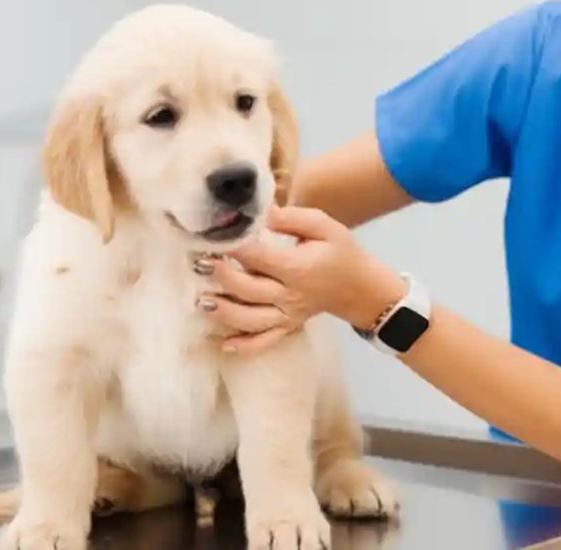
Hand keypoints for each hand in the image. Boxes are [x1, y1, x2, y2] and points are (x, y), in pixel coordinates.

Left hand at [197, 206, 406, 353]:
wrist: (361, 287)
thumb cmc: (340, 251)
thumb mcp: (323, 226)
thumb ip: (292, 218)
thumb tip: (262, 213)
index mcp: (298, 268)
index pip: (259, 258)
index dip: (235, 249)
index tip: (213, 238)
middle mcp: (290, 295)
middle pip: (249, 289)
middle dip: (222, 277)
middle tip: (199, 264)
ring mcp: (289, 315)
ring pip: (252, 319)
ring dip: (225, 312)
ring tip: (201, 301)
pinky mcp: (289, 326)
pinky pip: (266, 341)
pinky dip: (246, 346)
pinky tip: (224, 345)